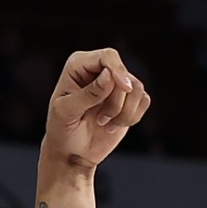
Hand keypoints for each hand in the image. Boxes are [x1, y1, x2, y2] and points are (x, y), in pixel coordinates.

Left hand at [44, 49, 150, 168]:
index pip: (107, 57)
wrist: (71, 151)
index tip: (125, 88)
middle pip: (124, 75)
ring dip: (124, 113)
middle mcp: (99, 69)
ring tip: (104, 124)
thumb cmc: (62, 130)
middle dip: (115, 103)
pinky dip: (132, 117)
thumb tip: (109, 75)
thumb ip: (87, 94)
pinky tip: (114, 126)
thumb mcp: (67, 112)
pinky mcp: (128, 99)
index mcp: (79, 64)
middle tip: (100, 120)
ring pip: (137, 89)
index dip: (118, 70)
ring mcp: (116, 83)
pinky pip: (144, 101)